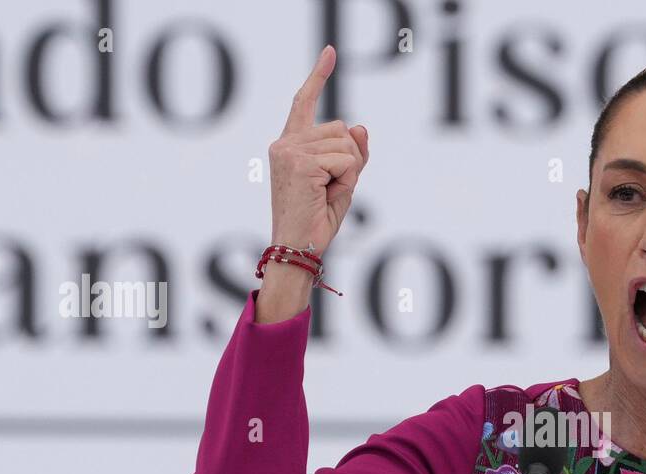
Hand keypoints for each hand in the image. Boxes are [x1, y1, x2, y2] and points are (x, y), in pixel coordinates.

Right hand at [267, 45, 369, 254]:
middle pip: (341, 129)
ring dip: (348, 172)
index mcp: (289, 144)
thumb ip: (352, 155)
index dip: (319, 77)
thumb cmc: (315, 220)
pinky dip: (347, 181)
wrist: (297, 247)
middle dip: (350, 159)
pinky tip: (327, 195)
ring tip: (327, 194)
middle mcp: (285, 143)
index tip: (331, 53)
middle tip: (331, 189)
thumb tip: (360, 126)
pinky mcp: (300, 162)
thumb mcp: (341, 183)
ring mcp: (290, 151)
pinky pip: (346, 161)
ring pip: (346, 145)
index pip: (304, 102)